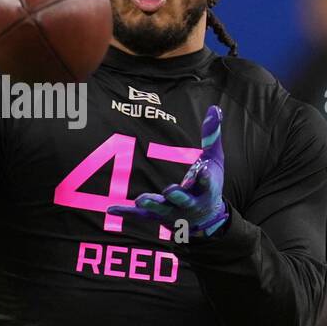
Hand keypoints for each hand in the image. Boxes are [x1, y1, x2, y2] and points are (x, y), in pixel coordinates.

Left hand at [107, 105, 229, 236]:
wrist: (205, 218)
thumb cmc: (209, 184)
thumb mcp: (214, 160)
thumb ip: (212, 136)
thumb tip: (214, 108)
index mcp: (205, 189)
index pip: (206, 183)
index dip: (205, 178)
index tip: (203, 171)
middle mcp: (189, 203)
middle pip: (184, 200)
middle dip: (177, 196)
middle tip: (171, 190)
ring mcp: (172, 211)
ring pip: (161, 209)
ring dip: (152, 205)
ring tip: (141, 200)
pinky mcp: (157, 216)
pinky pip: (140, 216)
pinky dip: (127, 212)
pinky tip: (112, 208)